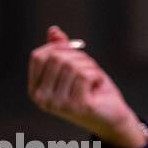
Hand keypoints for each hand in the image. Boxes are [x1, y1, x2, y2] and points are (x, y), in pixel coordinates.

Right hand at [28, 26, 147, 147]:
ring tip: (94, 81)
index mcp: (35, 89)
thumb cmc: (93, 90)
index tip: (76, 51)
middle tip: (90, 70)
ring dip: (90, 68)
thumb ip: (62, 50)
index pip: (39, 55)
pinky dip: (97, 76)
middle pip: (57, 58)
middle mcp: (41, 98)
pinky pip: (86, 75)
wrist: (112, 117)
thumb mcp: (76, 68)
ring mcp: (57, 104)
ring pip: (73, 65)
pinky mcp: (75, 106)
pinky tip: (97, 87)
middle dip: (79, 57)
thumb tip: (53, 30)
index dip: (59, 47)